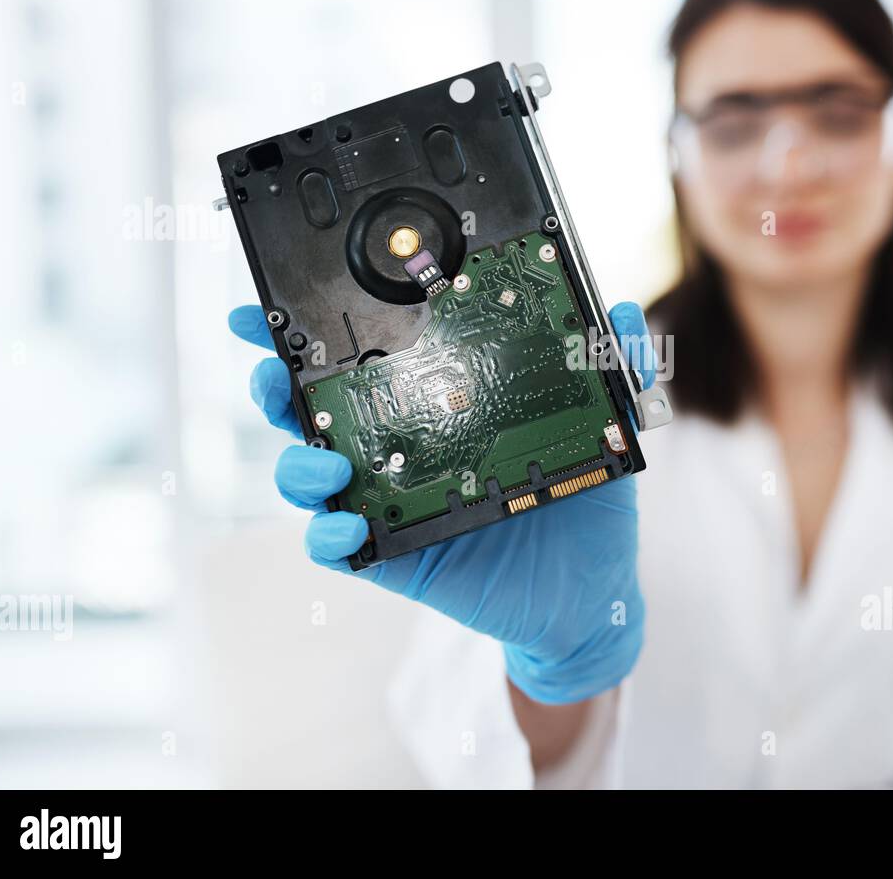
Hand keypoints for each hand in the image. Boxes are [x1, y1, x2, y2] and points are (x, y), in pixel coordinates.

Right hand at [228, 302, 655, 704]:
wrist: (593, 592)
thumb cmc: (586, 500)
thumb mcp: (604, 428)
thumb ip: (612, 368)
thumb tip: (621, 309)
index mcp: (437, 405)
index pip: (371, 358)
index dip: (318, 331)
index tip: (279, 301)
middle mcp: (400, 449)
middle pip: (317, 410)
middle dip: (277, 385)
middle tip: (271, 368)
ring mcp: (390, 504)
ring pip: (313, 477)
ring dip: (300, 464)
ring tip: (326, 461)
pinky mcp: (395, 558)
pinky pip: (340, 549)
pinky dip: (329, 536)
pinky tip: (348, 527)